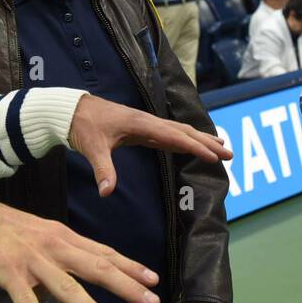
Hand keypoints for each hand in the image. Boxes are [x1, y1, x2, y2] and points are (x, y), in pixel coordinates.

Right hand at [0, 203, 159, 302]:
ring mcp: (33, 261)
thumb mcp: (47, 234)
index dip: (131, 267)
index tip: (154, 280)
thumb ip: (71, 250)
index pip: (105, 253)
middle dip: (127, 286)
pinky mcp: (10, 274)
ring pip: (67, 287)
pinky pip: (24, 301)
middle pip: (97, 268)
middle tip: (152, 302)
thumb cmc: (12, 231)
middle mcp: (55, 247)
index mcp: (66, 238)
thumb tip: (97, 264)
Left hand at [68, 94, 230, 196]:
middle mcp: (149, 121)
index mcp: (142, 124)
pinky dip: (186, 139)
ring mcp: (146, 123)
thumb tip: (106, 192)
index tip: (214, 157)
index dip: (195, 147)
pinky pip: (170, 133)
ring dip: (200, 139)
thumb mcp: (92, 148)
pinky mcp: (141, 128)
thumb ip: (103, 170)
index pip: (175, 137)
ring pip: (180, 131)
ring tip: (221, 146)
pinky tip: (192, 144)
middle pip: (185, 131)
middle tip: (229, 153)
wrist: (72, 110)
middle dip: (208, 143)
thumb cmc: (83, 126)